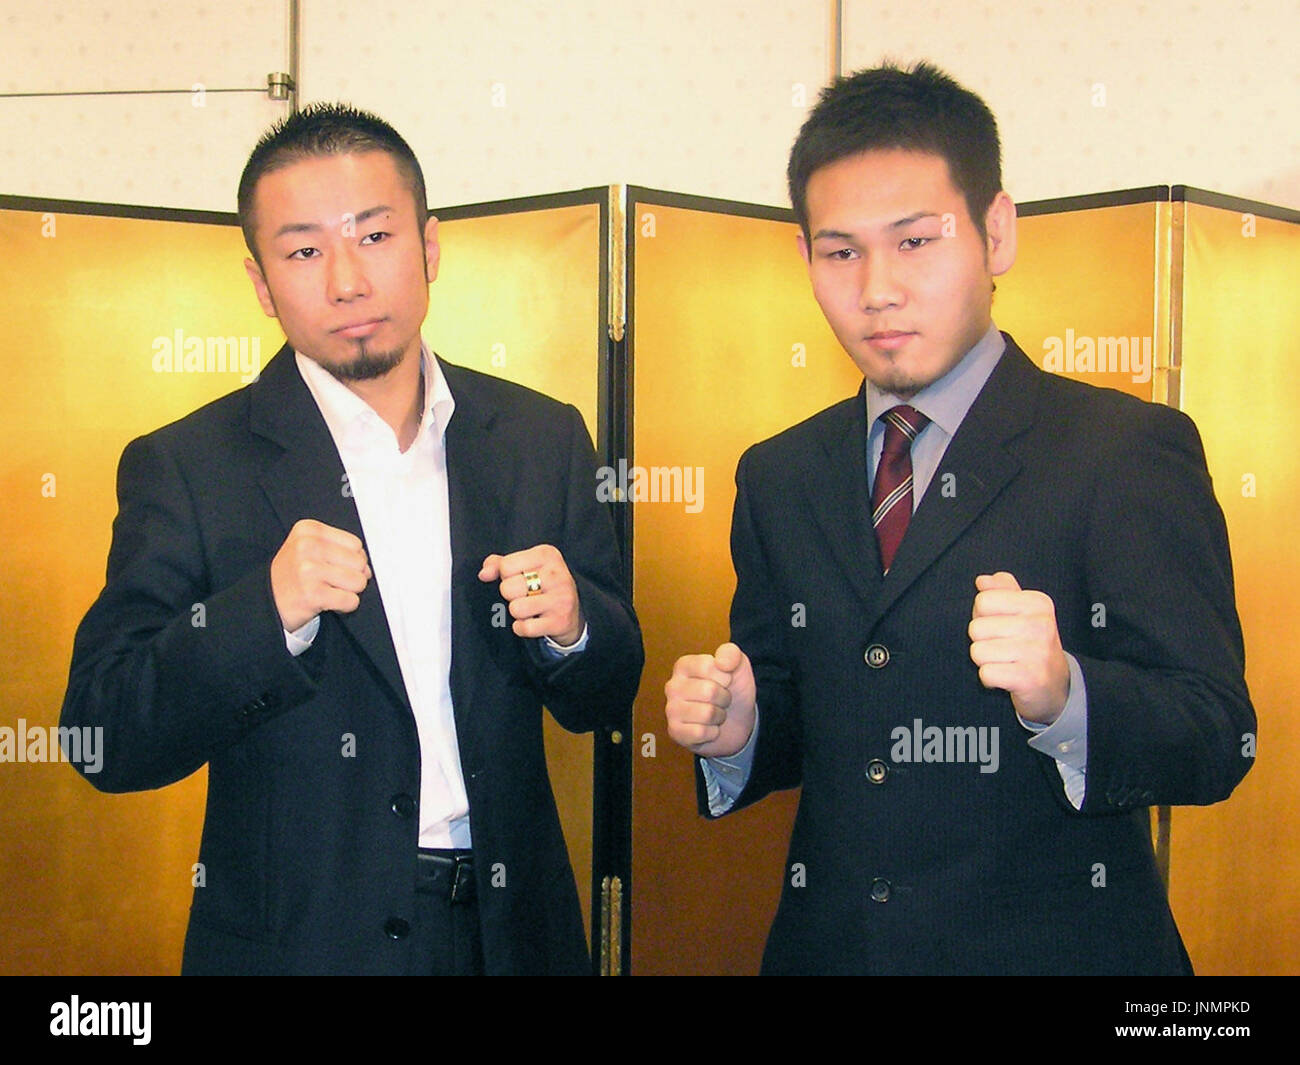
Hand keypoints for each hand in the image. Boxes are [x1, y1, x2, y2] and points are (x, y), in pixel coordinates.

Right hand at [269, 519, 370, 631]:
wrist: (266, 600)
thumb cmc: (293, 574)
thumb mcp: (309, 548)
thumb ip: (340, 550)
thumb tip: (368, 568)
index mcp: (309, 530)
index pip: (355, 544)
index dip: (351, 559)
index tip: (333, 566)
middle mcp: (307, 546)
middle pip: (360, 562)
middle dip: (352, 576)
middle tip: (331, 581)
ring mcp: (309, 570)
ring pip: (358, 582)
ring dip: (349, 591)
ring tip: (329, 591)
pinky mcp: (313, 594)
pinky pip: (351, 601)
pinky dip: (345, 606)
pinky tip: (328, 602)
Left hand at [479, 544, 582, 644]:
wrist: (572, 611)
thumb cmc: (542, 584)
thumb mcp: (524, 566)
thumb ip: (498, 564)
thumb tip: (484, 574)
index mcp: (547, 554)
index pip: (505, 566)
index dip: (506, 576)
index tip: (522, 578)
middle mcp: (557, 573)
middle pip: (507, 588)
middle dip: (511, 595)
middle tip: (526, 595)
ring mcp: (561, 598)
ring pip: (515, 609)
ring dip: (517, 613)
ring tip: (531, 608)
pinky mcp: (560, 620)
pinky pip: (525, 627)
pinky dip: (522, 628)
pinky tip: (534, 621)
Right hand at [664, 642, 756, 756]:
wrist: (737, 721)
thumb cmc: (733, 690)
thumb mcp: (738, 666)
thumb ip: (731, 654)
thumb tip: (721, 661)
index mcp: (683, 666)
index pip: (707, 666)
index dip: (725, 676)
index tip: (725, 680)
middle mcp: (672, 686)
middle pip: (709, 691)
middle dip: (724, 698)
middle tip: (722, 700)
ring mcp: (671, 710)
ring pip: (706, 714)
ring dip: (719, 716)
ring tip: (715, 713)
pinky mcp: (674, 732)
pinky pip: (700, 733)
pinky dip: (712, 733)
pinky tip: (708, 728)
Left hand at [968, 571, 1069, 723]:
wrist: (1056, 685)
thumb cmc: (1030, 643)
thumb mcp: (1022, 611)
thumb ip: (1001, 590)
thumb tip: (982, 580)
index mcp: (1038, 603)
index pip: (983, 600)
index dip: (983, 616)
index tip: (1002, 626)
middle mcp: (1040, 624)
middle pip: (976, 627)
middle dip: (982, 641)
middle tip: (1004, 648)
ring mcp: (1037, 652)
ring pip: (977, 651)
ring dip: (986, 661)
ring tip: (1006, 662)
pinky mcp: (1030, 679)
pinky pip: (986, 673)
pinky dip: (989, 679)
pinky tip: (1006, 678)